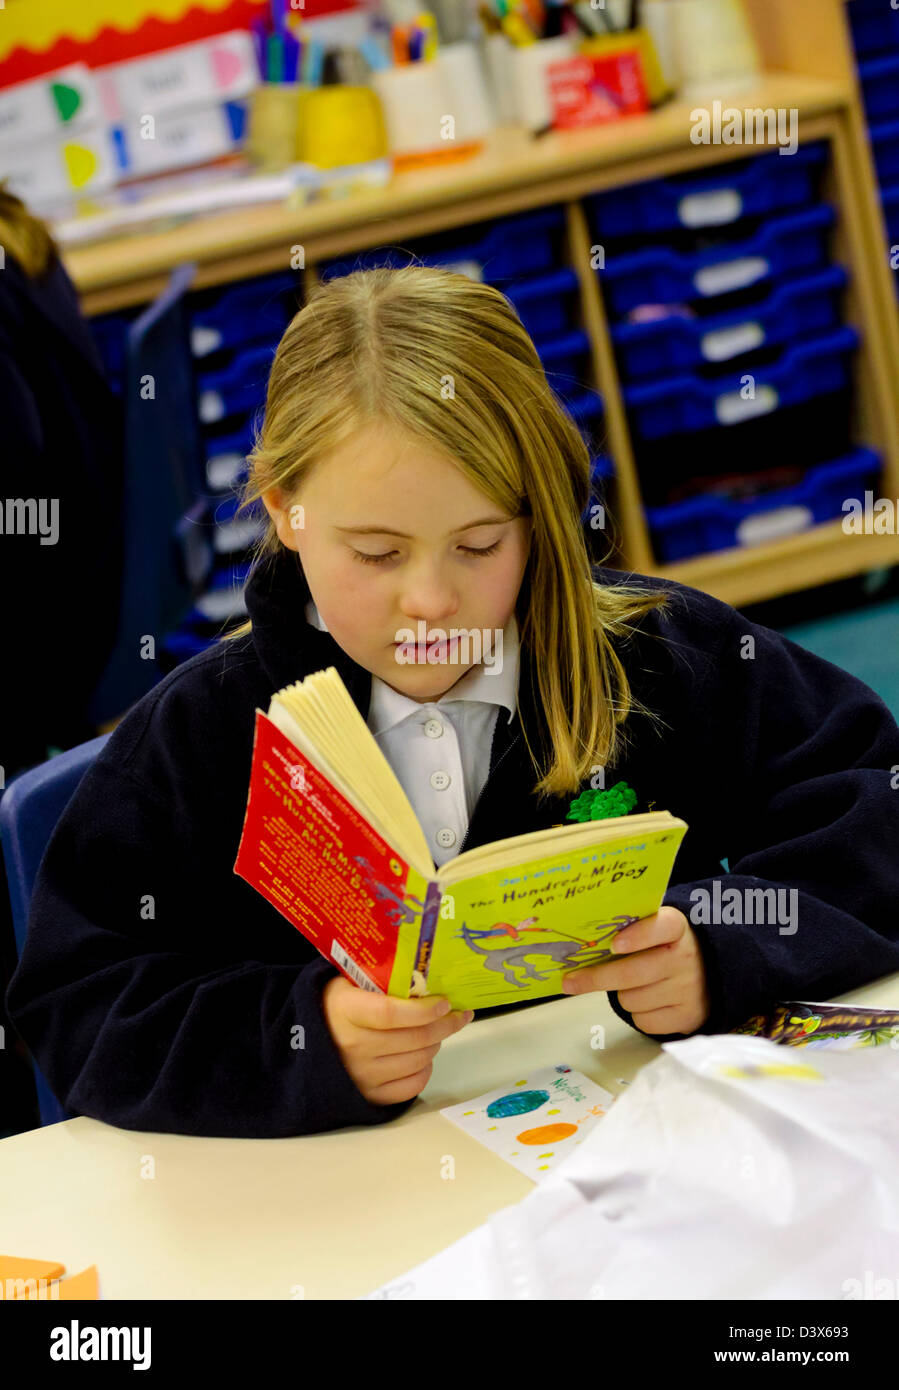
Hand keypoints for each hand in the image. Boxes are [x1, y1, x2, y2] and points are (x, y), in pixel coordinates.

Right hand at [321, 975, 473, 1105]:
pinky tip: (424, 1054)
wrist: (304, 1041)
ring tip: (437, 1030)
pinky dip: (425, 1070)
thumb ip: (381, 978)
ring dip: (436, 1044)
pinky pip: (411, 1086)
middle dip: (444, 1025)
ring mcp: (362, 1075)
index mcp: (346, 1011)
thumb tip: (427, 975)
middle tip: (454, 1014)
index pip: (391, 1014)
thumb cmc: (335, 1005)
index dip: (423, 1010)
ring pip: (418, 1061)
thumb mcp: (349, 981)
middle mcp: (354, 1047)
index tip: (444, 1003)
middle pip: (413, 1039)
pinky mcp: (370, 1096)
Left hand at [560, 906, 709, 1035]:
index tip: (614, 944)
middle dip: (596, 978)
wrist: (709, 975)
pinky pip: (643, 1021)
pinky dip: (638, 1014)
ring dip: (622, 995)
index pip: (662, 926)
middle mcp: (685, 958)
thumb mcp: (656, 930)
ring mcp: (687, 990)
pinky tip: (648, 1001)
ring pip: (631, 1000)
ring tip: (633, 986)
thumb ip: (629, 930)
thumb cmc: (665, 948)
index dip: (638, 935)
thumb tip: (581, 945)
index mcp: (676, 928)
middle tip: (570, 982)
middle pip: (632, 973)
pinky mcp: (686, 1017)